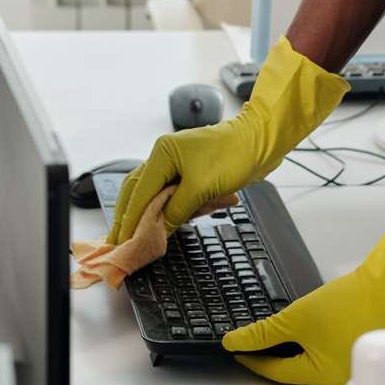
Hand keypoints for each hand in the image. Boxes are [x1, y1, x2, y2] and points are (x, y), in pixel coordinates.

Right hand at [109, 37, 347, 241]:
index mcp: (162, 154)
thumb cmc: (233, 155)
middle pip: (140, 193)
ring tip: (194, 215)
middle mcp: (165, 158)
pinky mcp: (194, 174)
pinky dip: (191, 208)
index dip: (129, 220)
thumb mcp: (200, 189)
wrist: (262, 141)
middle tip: (123, 243)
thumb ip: (175, 211)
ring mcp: (179, 166)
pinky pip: (182, 197)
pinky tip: (215, 204)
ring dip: (174, 213)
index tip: (122, 242)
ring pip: (163, 198)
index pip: (138, 193)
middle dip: (136, 219)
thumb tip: (157, 231)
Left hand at [222, 173, 384, 384]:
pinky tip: (308, 328)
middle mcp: (341, 379)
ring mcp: (355, 365)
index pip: (278, 373)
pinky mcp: (363, 349)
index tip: (237, 353)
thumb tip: (235, 341)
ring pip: (313, 359)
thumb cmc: (353, 304)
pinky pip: (330, 349)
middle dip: (274, 356)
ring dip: (294, 348)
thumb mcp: (298, 317)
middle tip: (251, 345)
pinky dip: (314, 341)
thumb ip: (264, 333)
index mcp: (324, 378)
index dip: (254, 361)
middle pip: (296, 370)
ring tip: (276, 335)